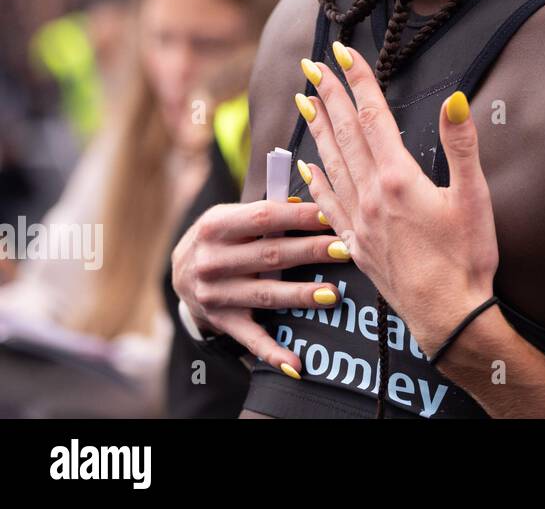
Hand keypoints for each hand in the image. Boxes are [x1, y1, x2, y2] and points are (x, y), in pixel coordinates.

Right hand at [170, 199, 344, 375]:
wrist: (179, 274)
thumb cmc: (221, 237)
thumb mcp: (232, 216)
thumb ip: (266, 210)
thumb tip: (314, 201)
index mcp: (216, 226)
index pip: (264, 217)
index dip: (300, 217)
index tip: (332, 215)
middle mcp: (212, 261)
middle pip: (271, 255)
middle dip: (311, 252)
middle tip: (345, 250)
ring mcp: (216, 294)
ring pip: (266, 295)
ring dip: (301, 295)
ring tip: (333, 294)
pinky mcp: (223, 322)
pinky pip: (251, 339)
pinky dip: (273, 352)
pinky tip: (296, 363)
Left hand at [295, 42, 499, 352]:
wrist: (448, 317)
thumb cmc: (467, 259)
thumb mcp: (474, 197)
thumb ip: (461, 145)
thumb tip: (455, 99)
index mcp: (398, 179)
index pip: (374, 117)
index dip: (360, 81)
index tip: (344, 53)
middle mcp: (370, 196)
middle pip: (345, 135)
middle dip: (330, 96)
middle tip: (313, 66)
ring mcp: (359, 221)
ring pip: (330, 164)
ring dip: (318, 129)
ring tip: (305, 102)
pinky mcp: (357, 244)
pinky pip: (326, 203)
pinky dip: (314, 179)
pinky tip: (305, 167)